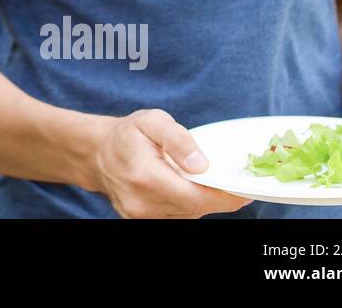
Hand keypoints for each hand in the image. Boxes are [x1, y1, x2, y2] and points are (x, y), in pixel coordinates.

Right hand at [89, 108, 253, 217]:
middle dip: (213, 194)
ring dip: (198, 199)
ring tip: (195, 178)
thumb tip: (202, 165)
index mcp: (146, 176)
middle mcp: (142, 203)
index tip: (245, 191)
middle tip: (224, 179)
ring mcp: (140, 216)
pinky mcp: (141, 221)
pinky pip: (177, 217)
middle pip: (196, 207)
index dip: (226, 197)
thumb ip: (178, 139)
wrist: (97, 152)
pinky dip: (185, 203)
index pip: (197, 197)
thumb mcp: (152, 121)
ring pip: (189, 214)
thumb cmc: (127, 134)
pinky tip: (181, 187)